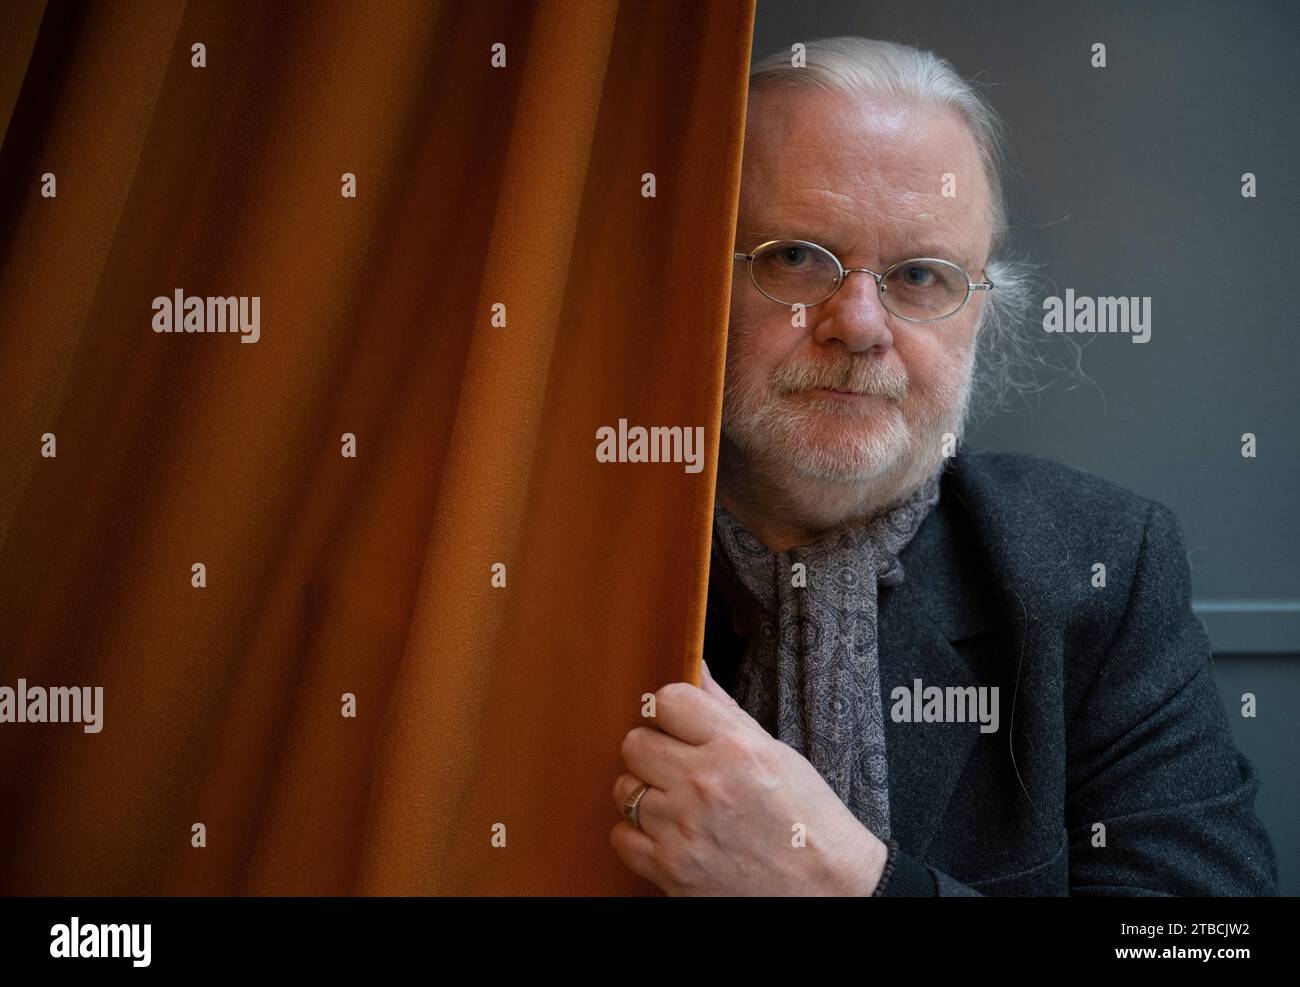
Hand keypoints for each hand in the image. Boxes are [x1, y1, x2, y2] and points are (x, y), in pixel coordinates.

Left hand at [610, 660, 888, 894]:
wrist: (827, 890)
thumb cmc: (808, 819)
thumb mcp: (775, 752)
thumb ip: (725, 710)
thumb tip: (696, 668)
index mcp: (735, 748)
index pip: (668, 700)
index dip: (672, 710)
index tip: (679, 724)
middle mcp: (704, 784)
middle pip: (635, 742)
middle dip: (653, 750)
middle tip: (676, 765)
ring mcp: (683, 829)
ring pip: (624, 788)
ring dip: (645, 792)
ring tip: (676, 801)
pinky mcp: (671, 869)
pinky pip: (622, 836)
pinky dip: (640, 835)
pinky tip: (668, 832)